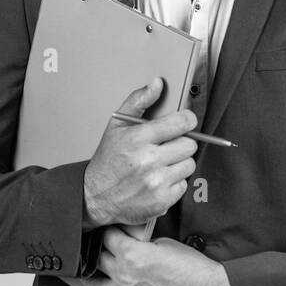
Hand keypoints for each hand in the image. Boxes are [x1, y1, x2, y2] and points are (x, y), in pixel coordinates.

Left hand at [62, 227, 238, 285]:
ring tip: (84, 266)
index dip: (107, 229)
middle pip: (98, 256)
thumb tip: (132, 241)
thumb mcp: (165, 243)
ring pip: (93, 282)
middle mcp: (124, 274)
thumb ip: (142, 242)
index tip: (106, 228)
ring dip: (87, 273)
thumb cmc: (192, 269)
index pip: (107, 235)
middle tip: (95, 244)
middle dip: (97, 248)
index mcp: (132, 253)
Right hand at [82, 78, 197, 227]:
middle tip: (167, 146)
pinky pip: (184, 185)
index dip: (187, 120)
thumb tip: (157, 84)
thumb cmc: (108, 160)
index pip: (181, 123)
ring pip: (189, 164)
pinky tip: (159, 179)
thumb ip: (139, 101)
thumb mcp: (117, 125)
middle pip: (190, 144)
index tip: (184, 122)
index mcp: (138, 138)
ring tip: (161, 163)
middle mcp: (148, 160)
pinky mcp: (162, 201)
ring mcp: (156, 182)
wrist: (95, 196)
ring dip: (179, 163)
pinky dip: (174, 182)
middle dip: (181, 143)